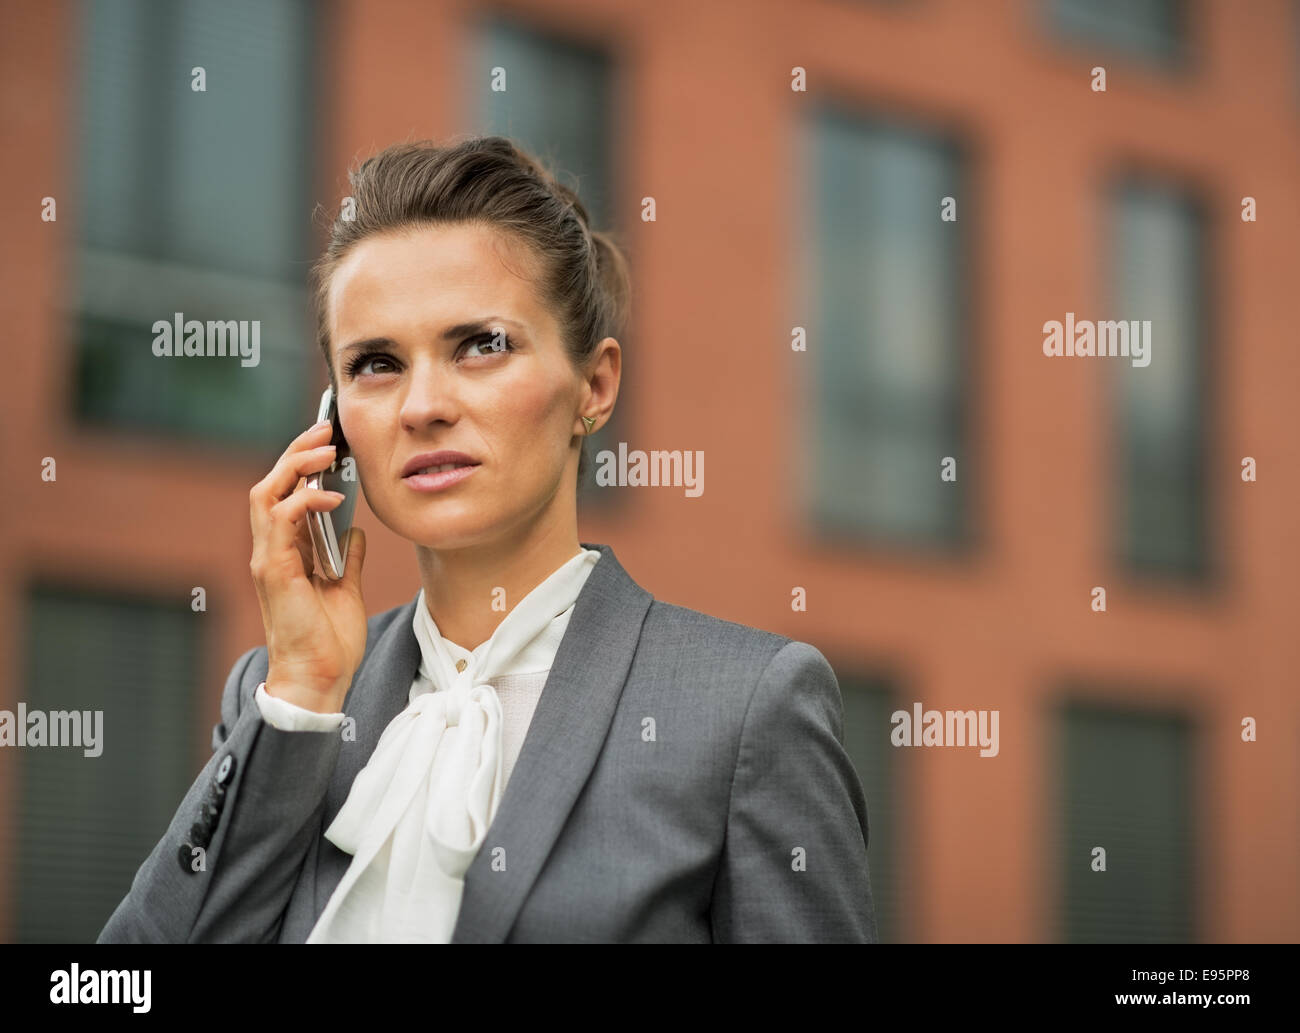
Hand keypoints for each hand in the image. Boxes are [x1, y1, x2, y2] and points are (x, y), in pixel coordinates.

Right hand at [248, 419, 367, 713]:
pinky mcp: (274, 570)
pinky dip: (305, 500)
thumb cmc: (329, 642)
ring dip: (295, 465)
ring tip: (326, 449)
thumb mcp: (347, 590)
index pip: (284, 494)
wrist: (319, 680)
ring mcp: (268, 559)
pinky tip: (332, 496)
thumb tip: (356, 533)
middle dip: (296, 451)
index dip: (302, 464)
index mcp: (286, 553)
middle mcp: (271, 551)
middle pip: (270, 484)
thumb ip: (348, 559)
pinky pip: (281, 520)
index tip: (330, 441)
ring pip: (266, 493)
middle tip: (326, 430)